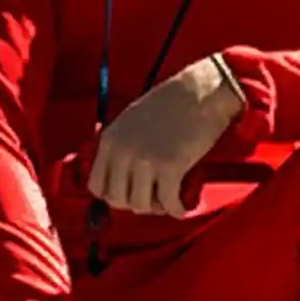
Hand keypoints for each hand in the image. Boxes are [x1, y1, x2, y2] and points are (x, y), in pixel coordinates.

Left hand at [88, 55, 243, 217]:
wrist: (203, 91)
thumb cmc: (174, 103)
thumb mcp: (133, 120)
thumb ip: (122, 147)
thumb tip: (123, 179)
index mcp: (110, 139)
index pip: (96, 185)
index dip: (114, 196)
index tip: (131, 194)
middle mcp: (122, 152)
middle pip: (117, 199)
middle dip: (135, 204)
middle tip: (154, 199)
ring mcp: (145, 160)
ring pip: (140, 205)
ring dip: (156, 207)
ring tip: (169, 201)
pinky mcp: (170, 167)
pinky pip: (167, 202)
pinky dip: (176, 209)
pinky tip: (182, 208)